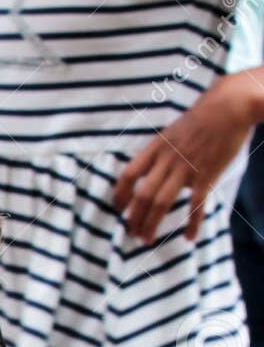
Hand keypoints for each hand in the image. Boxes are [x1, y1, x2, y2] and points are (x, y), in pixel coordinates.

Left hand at [112, 72, 259, 243]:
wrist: (229, 107)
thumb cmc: (201, 118)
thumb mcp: (171, 132)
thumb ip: (159, 152)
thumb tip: (149, 172)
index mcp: (156, 148)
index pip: (128, 175)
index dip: (119, 194)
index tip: (117, 208)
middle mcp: (167, 160)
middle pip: (142, 195)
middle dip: (133, 218)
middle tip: (130, 233)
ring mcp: (186, 169)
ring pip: (161, 203)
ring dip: (151, 224)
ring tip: (146, 240)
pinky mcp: (207, 175)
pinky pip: (197, 205)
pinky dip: (192, 223)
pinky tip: (189, 237)